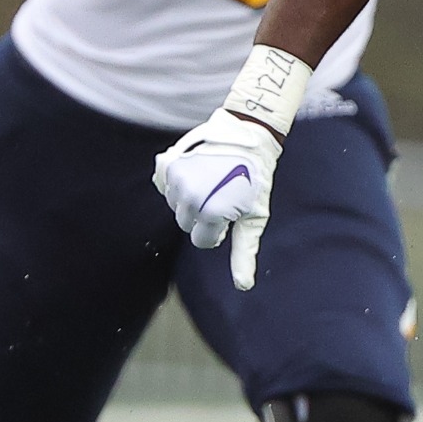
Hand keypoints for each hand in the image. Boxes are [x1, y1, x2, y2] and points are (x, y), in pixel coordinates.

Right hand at [152, 109, 282, 289]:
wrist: (250, 136)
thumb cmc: (256, 179)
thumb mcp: (255, 216)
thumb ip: (245, 251)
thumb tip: (243, 285)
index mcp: (211, 213)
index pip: (201, 240)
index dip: (217, 229)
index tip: (230, 213)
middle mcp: (189, 198)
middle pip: (185, 223)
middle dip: (202, 214)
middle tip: (223, 194)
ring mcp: (177, 180)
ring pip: (175, 205)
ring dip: (190, 198)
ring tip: (213, 179)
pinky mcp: (169, 163)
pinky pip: (165, 184)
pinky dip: (178, 181)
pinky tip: (198, 169)